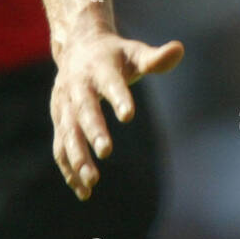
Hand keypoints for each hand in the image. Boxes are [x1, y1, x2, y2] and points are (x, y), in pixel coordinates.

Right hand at [51, 26, 183, 198]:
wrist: (78, 47)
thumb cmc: (115, 55)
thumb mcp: (135, 53)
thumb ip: (156, 58)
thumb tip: (180, 50)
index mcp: (99, 69)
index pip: (110, 83)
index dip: (119, 98)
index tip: (129, 115)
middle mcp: (78, 87)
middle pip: (84, 110)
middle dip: (93, 131)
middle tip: (107, 152)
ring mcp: (64, 105)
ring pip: (67, 133)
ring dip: (77, 157)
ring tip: (92, 181)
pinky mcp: (59, 121)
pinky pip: (60, 148)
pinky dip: (69, 170)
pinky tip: (84, 191)